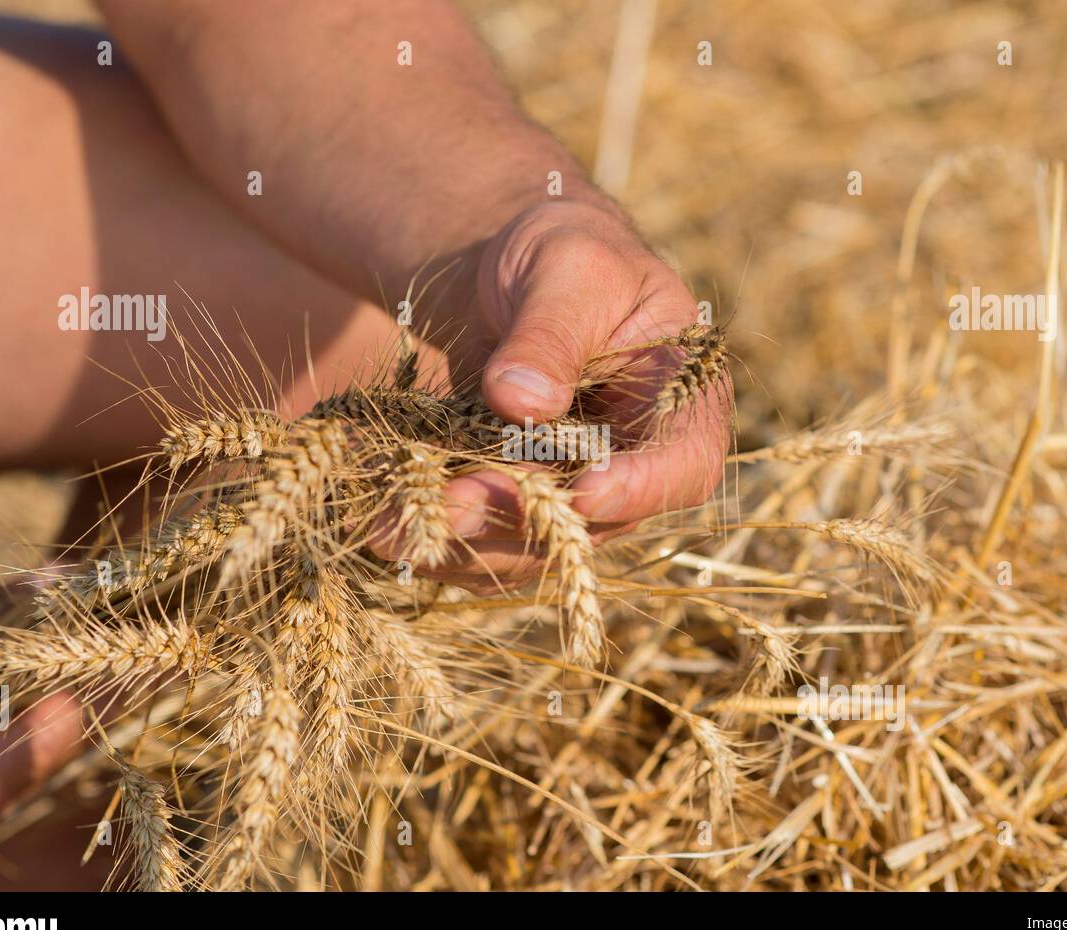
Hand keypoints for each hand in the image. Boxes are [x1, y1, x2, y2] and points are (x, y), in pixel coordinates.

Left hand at [374, 200, 730, 591]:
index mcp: (681, 398)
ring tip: (387, 529)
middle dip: (521, 519)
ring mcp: (581, 487)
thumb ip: (550, 334)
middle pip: (599, 520)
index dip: (641, 489)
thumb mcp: (565, 269)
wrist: (513, 269)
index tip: (585, 494)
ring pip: (537, 544)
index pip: (685, 463)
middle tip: (448, 509)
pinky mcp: (526, 500)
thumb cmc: (562, 249)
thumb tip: (522, 405)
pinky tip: (381, 524)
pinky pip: (490, 537)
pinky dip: (438, 536)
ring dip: (467, 541)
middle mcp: (637, 459)